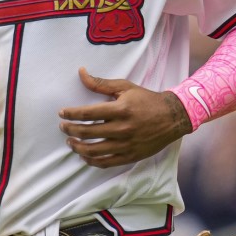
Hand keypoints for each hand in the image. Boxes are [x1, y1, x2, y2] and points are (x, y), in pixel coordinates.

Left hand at [59, 68, 192, 167]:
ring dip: (77, 147)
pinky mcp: (130, 156)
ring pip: (94, 151)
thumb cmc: (146, 100)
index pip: (87, 114)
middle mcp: (122, 128)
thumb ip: (101, 83)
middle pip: (87, 132)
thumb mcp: (125, 87)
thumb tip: (81, 73)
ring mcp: (126, 144)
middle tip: (63, 127)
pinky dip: (92, 161)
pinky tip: (84, 156)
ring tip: (70, 142)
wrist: (172, 117)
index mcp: (120, 110)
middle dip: (70, 130)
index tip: (62, 113)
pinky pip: (106, 162)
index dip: (71, 114)